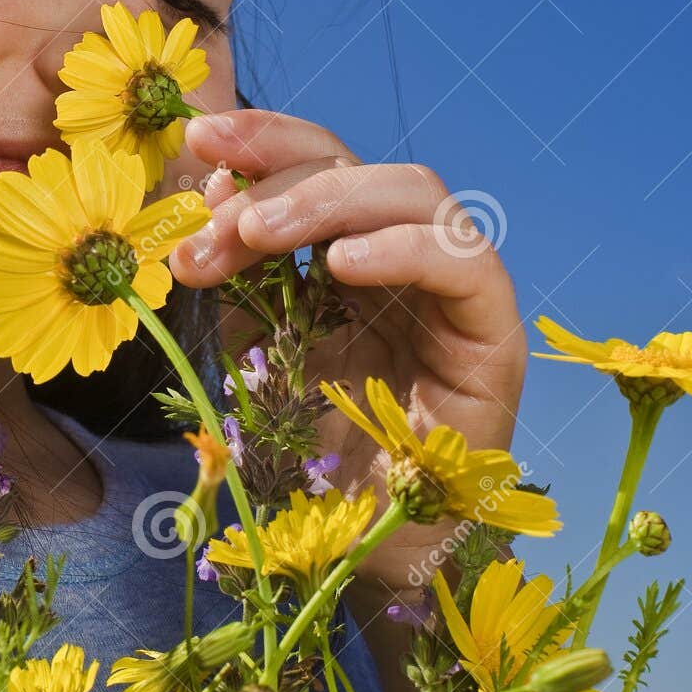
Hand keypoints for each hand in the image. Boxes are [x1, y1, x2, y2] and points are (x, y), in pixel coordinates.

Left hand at [167, 108, 526, 597]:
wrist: (364, 554)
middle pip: (355, 166)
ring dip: (325, 200)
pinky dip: (401, 248)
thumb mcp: (252, 345)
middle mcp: (401, 257)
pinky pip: (463, 261)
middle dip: (277, 168)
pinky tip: (340, 267)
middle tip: (217, 203)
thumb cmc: (310, 457)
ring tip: (258, 234)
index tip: (198, 137)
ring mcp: (452, 289)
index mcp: (342, 253)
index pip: (311, 165)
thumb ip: (237, 271)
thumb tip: (212, 185)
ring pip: (413, 192)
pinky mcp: (493, 333)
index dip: (259, 142)